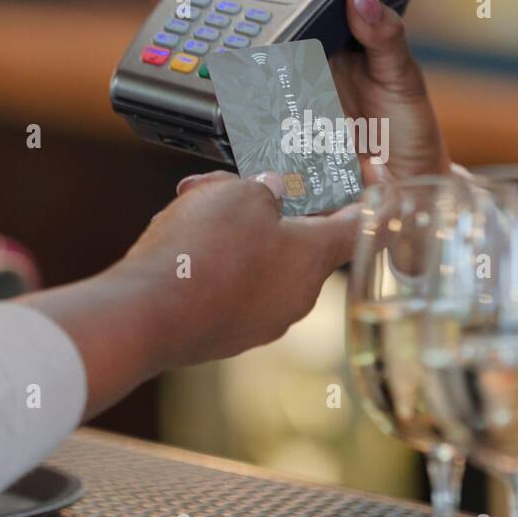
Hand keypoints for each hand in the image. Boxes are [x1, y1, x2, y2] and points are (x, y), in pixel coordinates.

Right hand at [22, 170, 357, 416]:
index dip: (365, 199)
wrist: (147, 314)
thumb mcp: (237, 194)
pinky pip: (232, 289)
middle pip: (298, 242)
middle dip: (268, 208)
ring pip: (260, 263)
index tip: (370, 181)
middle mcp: (296, 297)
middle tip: (234, 185)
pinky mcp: (227, 335)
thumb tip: (267, 195)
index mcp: (312, 260)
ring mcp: (261, 321)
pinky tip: (185, 245)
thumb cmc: (202, 253)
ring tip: (195, 207)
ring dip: (235, 232)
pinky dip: (215, 263)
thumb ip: (263, 190)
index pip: (357, 227)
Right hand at [147, 0, 451, 181]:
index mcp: (318, 43)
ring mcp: (274, 110)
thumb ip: (385, 35)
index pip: (271, 2)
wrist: (405, 189)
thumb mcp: (403, 75)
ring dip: (186, 55)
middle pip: (230, 32)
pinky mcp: (269, 150)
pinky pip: (232, 136)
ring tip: (162, 26)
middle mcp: (288, 72)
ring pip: (221, 78)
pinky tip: (184, 104)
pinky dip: (204, 124)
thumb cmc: (406, 129)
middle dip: (190, 2)